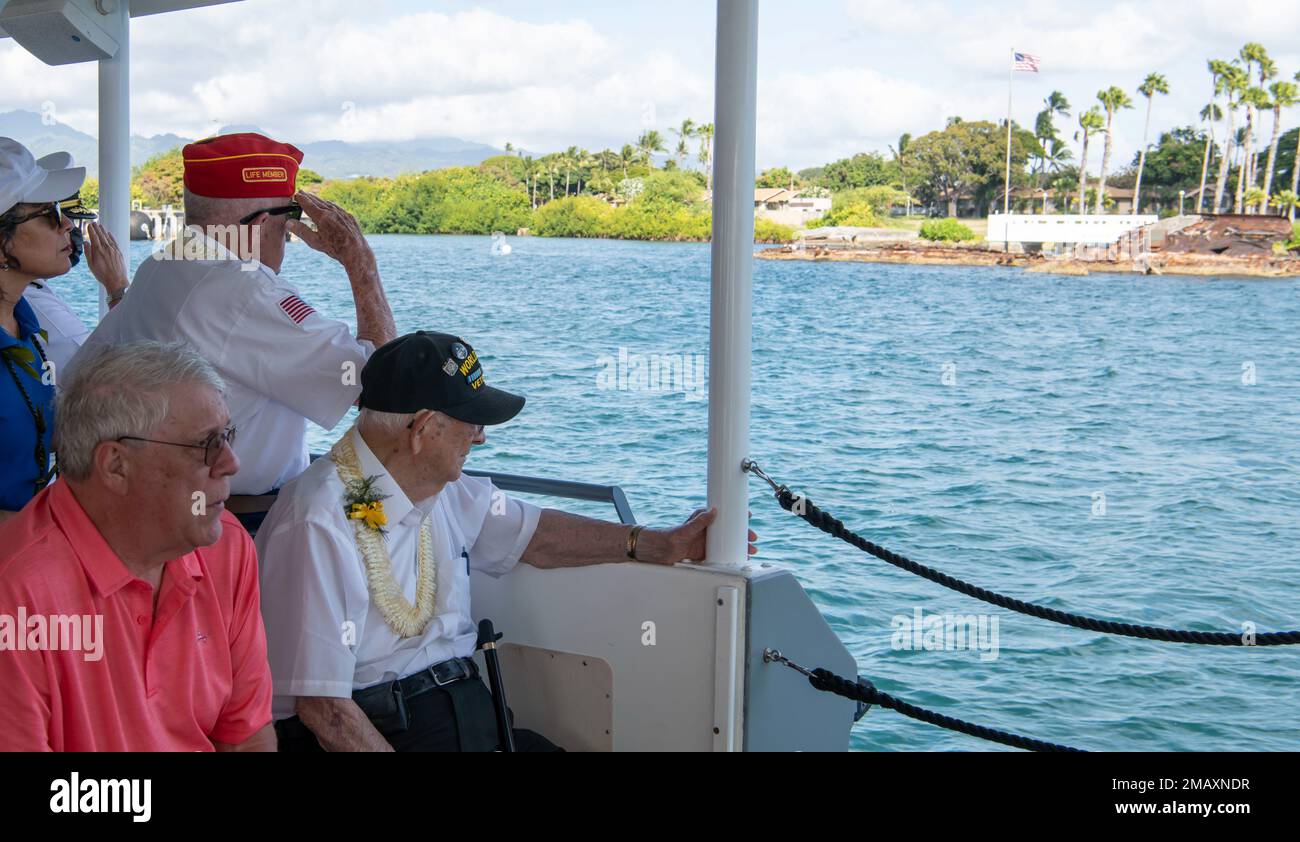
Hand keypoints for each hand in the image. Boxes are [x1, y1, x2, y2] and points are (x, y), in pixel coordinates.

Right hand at [83, 223, 127, 294]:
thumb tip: (86, 243)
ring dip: (104, 231)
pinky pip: (115, 242)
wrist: (117, 281)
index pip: (94, 237)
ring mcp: (114, 250)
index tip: (89, 225)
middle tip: (94, 222)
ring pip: (108, 238)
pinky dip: (111, 237)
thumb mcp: (91, 264)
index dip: (91, 230)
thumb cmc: (102, 274)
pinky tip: (109, 233)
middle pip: (101, 235)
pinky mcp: (119, 253)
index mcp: (98, 250)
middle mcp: (107, 248)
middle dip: (97, 228)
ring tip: (100, 225)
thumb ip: (88, 252)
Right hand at [286, 191, 373, 270]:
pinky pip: (337, 208)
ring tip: (313, 198)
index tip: (296, 195)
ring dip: (319, 200)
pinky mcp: (349, 216)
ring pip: (327, 203)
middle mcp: (332, 212)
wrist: (356, 251)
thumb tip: (289, 222)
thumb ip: (301, 231)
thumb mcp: (315, 242)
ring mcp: (342, 213)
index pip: (308, 204)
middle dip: (308, 196)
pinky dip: (330, 205)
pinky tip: (329, 206)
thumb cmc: (335, 248)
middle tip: (301, 192)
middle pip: (317, 201)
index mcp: (322, 216)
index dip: (301, 199)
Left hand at [640, 507, 758, 564]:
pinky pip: (719, 554)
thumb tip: (713, 511)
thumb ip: (699, 521)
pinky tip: (737, 558)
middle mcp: (706, 530)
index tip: (748, 515)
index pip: (723, 515)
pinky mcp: (703, 553)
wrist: (658, 552)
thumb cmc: (668, 537)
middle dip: (742, 534)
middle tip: (753, 539)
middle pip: (728, 530)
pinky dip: (729, 556)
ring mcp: (705, 542)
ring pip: (726, 543)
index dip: (737, 516)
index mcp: (702, 520)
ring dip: (738, 546)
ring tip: (750, 551)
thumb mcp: (686, 529)